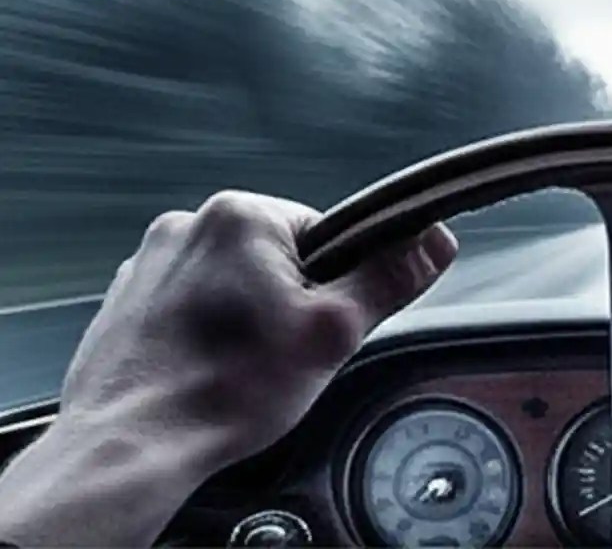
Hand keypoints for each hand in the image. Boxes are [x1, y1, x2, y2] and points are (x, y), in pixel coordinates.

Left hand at [0, 190, 455, 545]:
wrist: (131, 445)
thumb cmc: (224, 389)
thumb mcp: (332, 333)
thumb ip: (388, 280)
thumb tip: (435, 241)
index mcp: (241, 215)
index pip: (326, 234)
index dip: (336, 288)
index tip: (320, 326)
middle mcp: (187, 224)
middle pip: (278, 258)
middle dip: (289, 304)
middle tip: (283, 354)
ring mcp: (149, 262)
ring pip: (232, 284)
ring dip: (246, 319)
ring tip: (240, 368)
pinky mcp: (127, 300)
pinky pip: (190, 306)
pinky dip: (205, 335)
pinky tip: (207, 371)